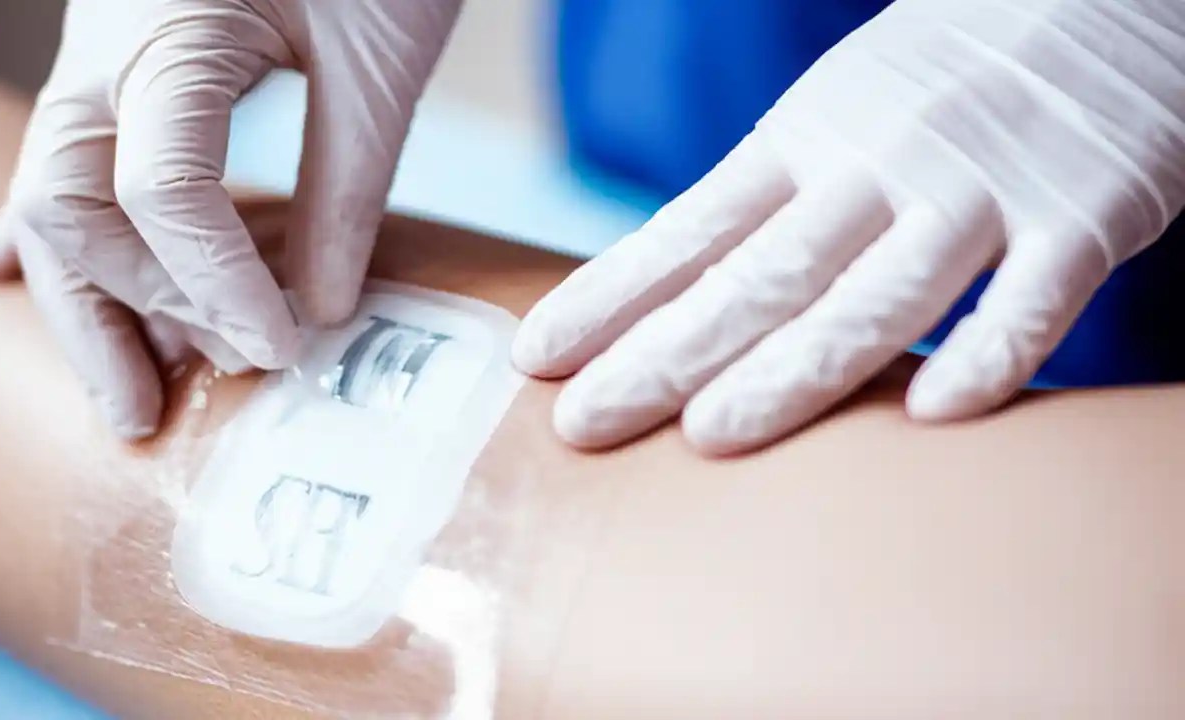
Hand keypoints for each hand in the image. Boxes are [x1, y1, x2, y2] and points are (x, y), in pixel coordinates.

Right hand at [0, 0, 460, 438]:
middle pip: (71, 204)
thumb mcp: (380, 62)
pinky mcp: (124, 61)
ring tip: (128, 393)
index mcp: (167, 27)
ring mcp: (101, 52)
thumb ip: (346, 190)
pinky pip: (76, 158)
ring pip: (59, 193)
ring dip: (91, 297)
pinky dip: (68, 230)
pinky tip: (27, 281)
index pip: (161, 192)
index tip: (282, 350)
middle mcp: (106, 45)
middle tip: (176, 399)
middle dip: (120, 312)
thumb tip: (316, 316)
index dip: (218, 286)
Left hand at [513, 0, 1184, 454]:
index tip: (537, 360)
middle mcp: (875, 168)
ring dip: (793, 368)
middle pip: (760, 276)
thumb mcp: (827, 123)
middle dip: (665, 354)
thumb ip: (760, 211)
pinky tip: (933, 414)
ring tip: (710, 434)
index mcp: (803, 145)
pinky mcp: (1082, 214)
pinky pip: (1033, 297)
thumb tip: (659, 303)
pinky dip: (989, 353)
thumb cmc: (932, 81)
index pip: (689, 234)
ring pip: (876, 294)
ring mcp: (976, 191)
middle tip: (585, 423)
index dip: (610, 298)